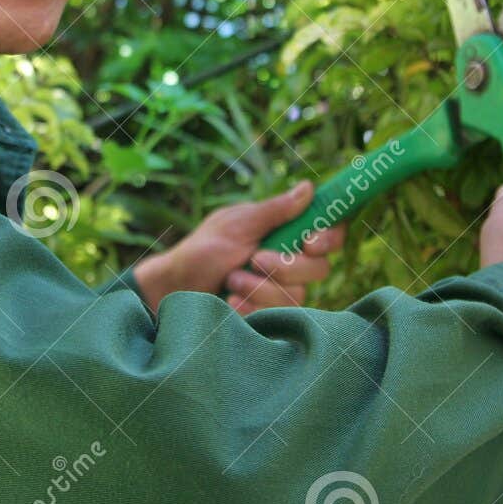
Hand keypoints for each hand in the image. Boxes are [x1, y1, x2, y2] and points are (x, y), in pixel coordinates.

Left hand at [131, 180, 346, 315]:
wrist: (174, 290)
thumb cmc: (201, 252)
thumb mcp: (237, 225)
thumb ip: (274, 211)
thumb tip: (309, 187)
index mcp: (285, 232)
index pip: (329, 233)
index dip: (328, 238)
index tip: (308, 242)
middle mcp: (290, 261)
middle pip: (320, 268)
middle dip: (286, 267)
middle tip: (254, 259)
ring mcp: (281, 290)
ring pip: (298, 295)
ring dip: (260, 288)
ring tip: (230, 281)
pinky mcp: (269, 314)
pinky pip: (278, 316)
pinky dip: (252, 308)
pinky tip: (230, 303)